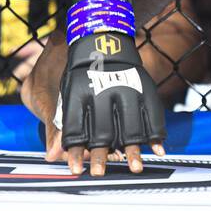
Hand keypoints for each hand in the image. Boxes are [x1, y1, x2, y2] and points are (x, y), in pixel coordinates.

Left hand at [60, 32, 165, 175]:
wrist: (103, 38)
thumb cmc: (81, 73)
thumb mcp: (67, 91)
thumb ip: (63, 123)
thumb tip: (53, 155)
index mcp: (79, 93)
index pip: (75, 128)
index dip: (74, 151)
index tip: (74, 169)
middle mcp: (102, 92)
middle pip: (102, 132)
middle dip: (100, 155)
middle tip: (99, 173)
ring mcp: (127, 90)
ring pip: (131, 126)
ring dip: (133, 150)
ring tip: (134, 168)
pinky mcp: (145, 88)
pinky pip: (153, 115)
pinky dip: (157, 134)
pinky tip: (158, 150)